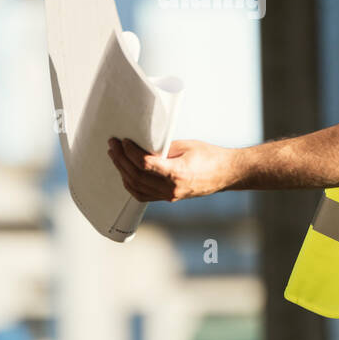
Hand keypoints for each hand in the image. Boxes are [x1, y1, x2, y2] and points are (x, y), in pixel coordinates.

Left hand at [106, 137, 234, 201]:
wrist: (225, 174)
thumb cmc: (209, 156)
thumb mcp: (185, 145)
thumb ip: (162, 148)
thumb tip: (141, 144)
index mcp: (177, 173)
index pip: (144, 164)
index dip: (130, 152)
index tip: (123, 141)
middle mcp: (171, 188)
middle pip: (136, 176)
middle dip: (121, 159)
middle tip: (113, 145)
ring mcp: (169, 196)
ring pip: (136, 187)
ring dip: (122, 171)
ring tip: (115, 156)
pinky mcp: (168, 198)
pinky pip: (142, 194)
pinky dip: (130, 184)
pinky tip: (125, 172)